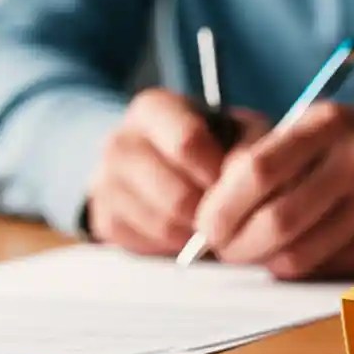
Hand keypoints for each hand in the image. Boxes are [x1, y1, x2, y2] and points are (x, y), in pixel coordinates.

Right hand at [87, 89, 268, 254]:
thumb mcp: (238, 130)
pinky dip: (172, 245)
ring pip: (163, 224)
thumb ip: (250, 148)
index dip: (218, 172)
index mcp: (153, 108)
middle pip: (176, 194)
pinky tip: (183, 229)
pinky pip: (147, 245)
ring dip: (194, 232)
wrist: (161, 162)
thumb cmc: (210, 144)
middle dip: (209, 210)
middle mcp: (120, 140)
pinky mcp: (103, 219)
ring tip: (208, 221)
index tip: (233, 183)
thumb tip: (249, 181)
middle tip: (227, 213)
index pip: (187, 142)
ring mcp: (105, 181)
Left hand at [194, 102, 353, 278]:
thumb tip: (214, 209)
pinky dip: (302, 267)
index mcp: (330, 124)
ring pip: (300, 253)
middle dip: (236, 245)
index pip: (256, 170)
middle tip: (222, 249)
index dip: (221, 205)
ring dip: (265, 262)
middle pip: (276, 221)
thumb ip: (274, 157)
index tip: (205, 222)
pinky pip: (328, 266)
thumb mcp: (324, 128)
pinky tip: (297, 253)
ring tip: (255, 253)